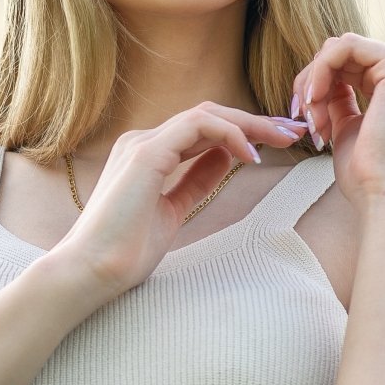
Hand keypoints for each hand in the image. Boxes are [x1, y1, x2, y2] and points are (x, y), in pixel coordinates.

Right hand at [54, 103, 309, 298]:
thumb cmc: (124, 251)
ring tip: (281, 137)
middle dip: (254, 122)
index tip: (277, 144)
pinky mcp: (146, 154)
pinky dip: (230, 134)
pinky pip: (198, 126)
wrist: (91, 269)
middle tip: (293, 131)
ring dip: (249, 123)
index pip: (201, 130)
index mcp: (146, 155)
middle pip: (208, 116)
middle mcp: (142, 142)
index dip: (242, 132)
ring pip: (206, 114)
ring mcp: (142, 144)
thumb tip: (226, 160)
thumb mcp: (172, 212)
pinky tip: (250, 155)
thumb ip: (195, 182)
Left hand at [290, 32, 384, 207]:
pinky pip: (344, 47)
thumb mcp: (344, 124)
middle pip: (335, 53)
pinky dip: (319, 71)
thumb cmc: (363, 169)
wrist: (381, 190)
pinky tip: (315, 101)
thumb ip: (337, 98)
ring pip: (336, 48)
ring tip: (314, 119)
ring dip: (312, 82)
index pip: (340, 62)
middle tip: (304, 117)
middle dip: (310, 83)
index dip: (312, 83)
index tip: (302, 115)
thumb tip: (319, 81)